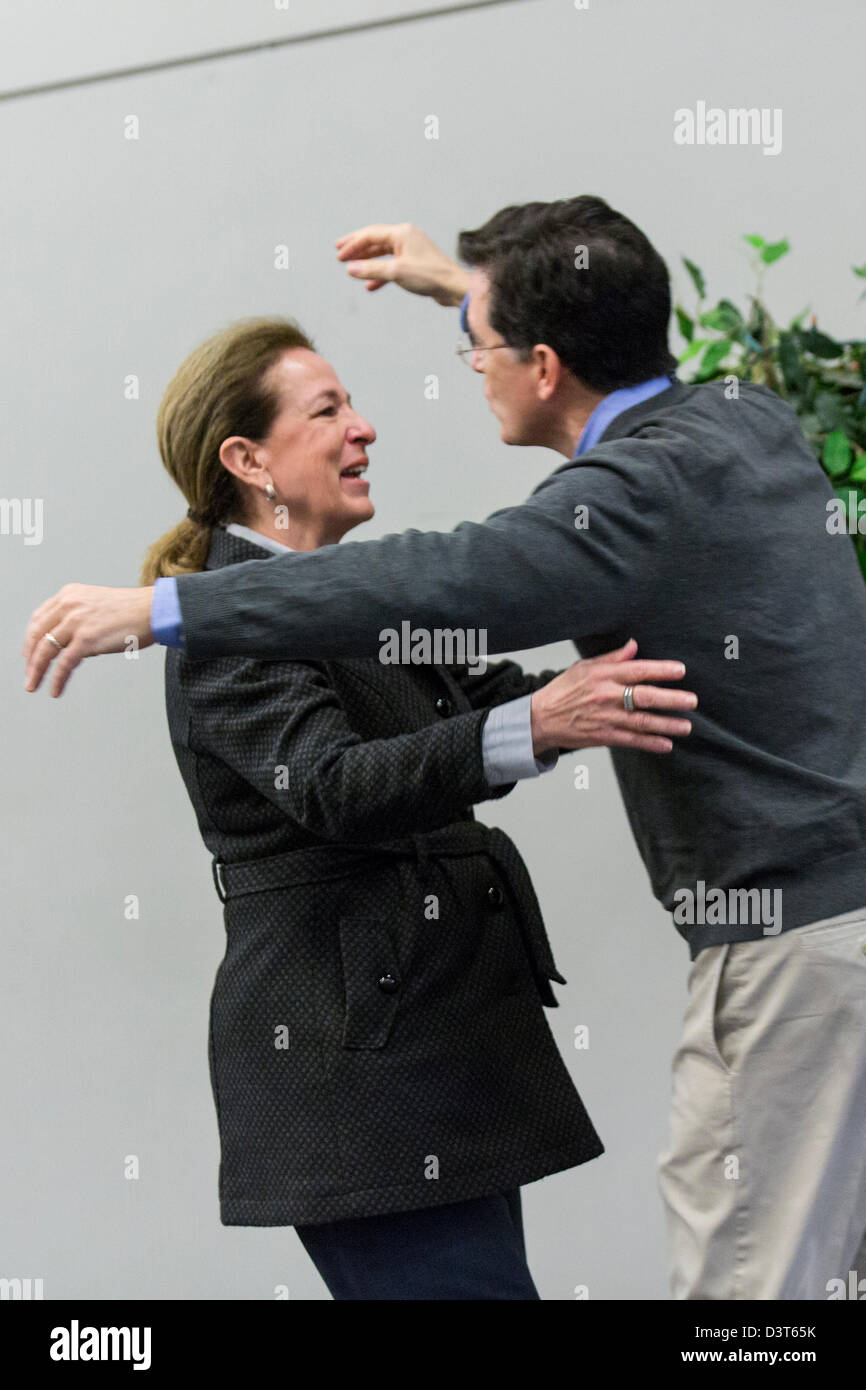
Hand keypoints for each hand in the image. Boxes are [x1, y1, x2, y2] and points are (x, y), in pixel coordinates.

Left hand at [23, 583, 155, 696]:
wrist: (153, 610)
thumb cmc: (133, 610)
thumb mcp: (96, 604)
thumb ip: (79, 618)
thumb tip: (69, 644)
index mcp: (69, 595)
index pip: (39, 618)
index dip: (30, 638)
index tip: (29, 653)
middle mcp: (69, 605)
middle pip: (38, 634)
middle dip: (30, 657)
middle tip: (29, 673)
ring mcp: (76, 622)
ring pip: (45, 650)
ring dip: (36, 670)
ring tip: (33, 685)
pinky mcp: (86, 639)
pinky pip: (64, 663)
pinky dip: (57, 679)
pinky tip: (55, 689)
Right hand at [335, 222, 469, 305]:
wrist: (454, 287)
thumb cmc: (429, 275)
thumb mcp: (396, 272)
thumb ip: (371, 269)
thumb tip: (350, 269)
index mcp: (402, 233)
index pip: (371, 234)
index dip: (353, 245)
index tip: (339, 256)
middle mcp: (406, 237)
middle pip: (375, 240)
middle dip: (357, 248)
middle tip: (339, 251)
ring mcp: (411, 250)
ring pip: (383, 254)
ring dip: (367, 262)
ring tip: (352, 269)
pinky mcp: (416, 264)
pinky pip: (393, 265)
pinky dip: (381, 274)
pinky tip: (370, 285)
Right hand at [530, 638, 696, 754]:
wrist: (541, 718)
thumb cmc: (563, 690)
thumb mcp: (584, 667)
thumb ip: (612, 658)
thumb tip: (634, 645)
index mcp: (602, 676)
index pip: (637, 670)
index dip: (660, 670)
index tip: (680, 670)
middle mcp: (606, 696)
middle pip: (644, 697)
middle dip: (671, 699)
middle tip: (692, 700)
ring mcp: (606, 718)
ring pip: (642, 721)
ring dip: (666, 724)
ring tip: (686, 726)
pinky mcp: (603, 736)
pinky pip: (631, 740)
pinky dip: (650, 743)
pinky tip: (666, 744)